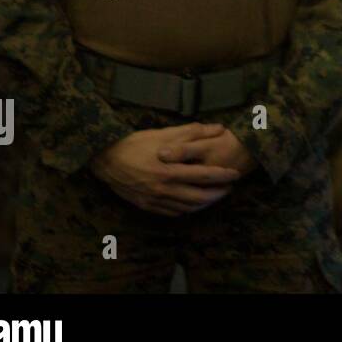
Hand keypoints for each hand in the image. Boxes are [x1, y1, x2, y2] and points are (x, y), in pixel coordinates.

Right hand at [90, 123, 240, 216]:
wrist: (106, 158)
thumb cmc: (136, 143)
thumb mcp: (164, 133)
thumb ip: (193, 132)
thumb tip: (219, 128)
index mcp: (169, 170)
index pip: (204, 176)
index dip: (222, 176)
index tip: (235, 174)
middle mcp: (163, 188)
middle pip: (199, 197)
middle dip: (217, 194)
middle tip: (229, 188)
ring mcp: (154, 199)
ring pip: (187, 208)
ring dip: (204, 204)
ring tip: (215, 196)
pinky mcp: (146, 205)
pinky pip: (171, 212)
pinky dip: (186, 209)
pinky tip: (193, 204)